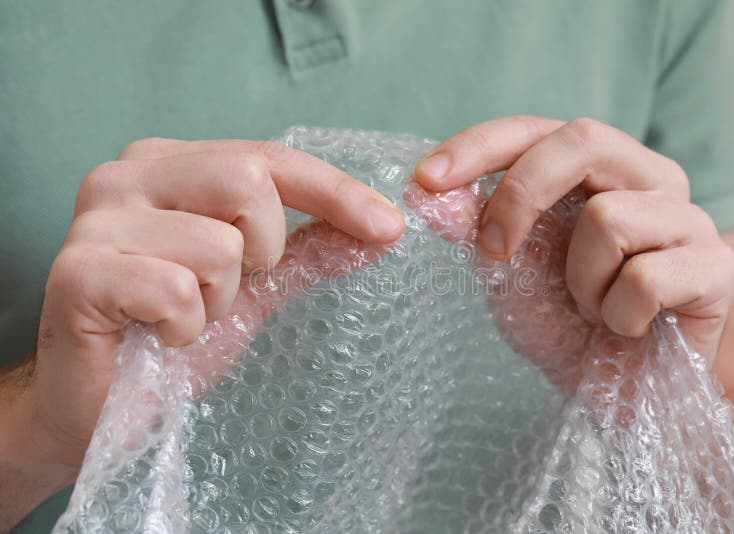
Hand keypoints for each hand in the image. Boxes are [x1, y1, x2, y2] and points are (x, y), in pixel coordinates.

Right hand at [23, 138, 404, 480]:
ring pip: (219, 246)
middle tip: (232, 289)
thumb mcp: (255, 288)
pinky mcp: (78, 271)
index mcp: (169, 165)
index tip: (391, 227)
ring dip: (218, 304)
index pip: (269, 158)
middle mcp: (127, 175)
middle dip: (264, 250)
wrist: (98, 407)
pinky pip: (176, 291)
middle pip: (248, 180)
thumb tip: (382, 230)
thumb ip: (310, 250)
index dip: (337, 191)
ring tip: (180, 320)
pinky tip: (154, 338)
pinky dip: (183, 329)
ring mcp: (96, 220)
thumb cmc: (170, 338)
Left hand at [411, 116, 733, 380]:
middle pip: (584, 138)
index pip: (537, 129)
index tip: (425, 182)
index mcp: (600, 169)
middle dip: (522, 195)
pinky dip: (618, 317)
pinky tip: (627, 330)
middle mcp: (651, 178)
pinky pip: (648, 278)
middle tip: (495, 254)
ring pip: (611, 218)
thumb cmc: (563, 325)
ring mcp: (692, 219)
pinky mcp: (720, 269)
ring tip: (591, 310)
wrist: (615, 393)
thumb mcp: (507, 271)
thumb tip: (428, 193)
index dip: (479, 147)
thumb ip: (478, 228)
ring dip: (579, 282)